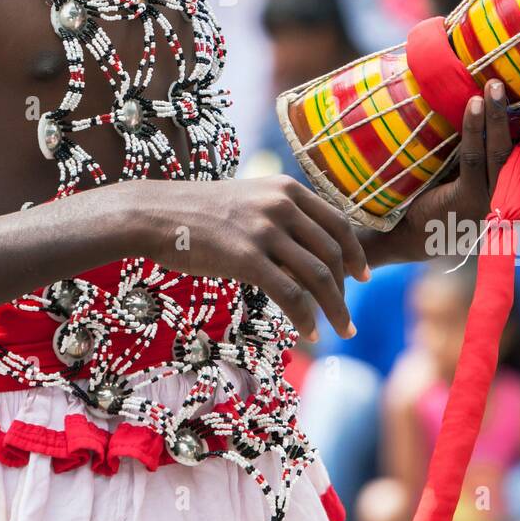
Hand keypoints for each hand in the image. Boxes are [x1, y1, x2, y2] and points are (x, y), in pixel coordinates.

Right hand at [134, 174, 370, 341]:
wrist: (156, 213)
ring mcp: (265, 230)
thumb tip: (306, 252)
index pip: (338, 222)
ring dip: (335, 309)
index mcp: (286, 189)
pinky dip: (306, 316)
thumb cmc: (198, 212)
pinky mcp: (247, 258)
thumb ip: (280, 216)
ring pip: (319, 276)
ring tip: (342, 330)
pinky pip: (290, 294)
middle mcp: (281, 205)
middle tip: (349, 316)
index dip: (356, 252)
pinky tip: (309, 331)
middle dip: (348, 289)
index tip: (363, 276)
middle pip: (333, 252)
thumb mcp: (248, 199)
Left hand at [394, 81, 519, 255]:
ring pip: (502, 155)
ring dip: (498, 115)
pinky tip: (474, 105)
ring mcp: (494, 205)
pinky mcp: (465, 200)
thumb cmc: (472, 188)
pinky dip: (474, 128)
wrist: (427, 227)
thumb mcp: (505, 168)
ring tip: (494, 86)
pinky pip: (473, 158)